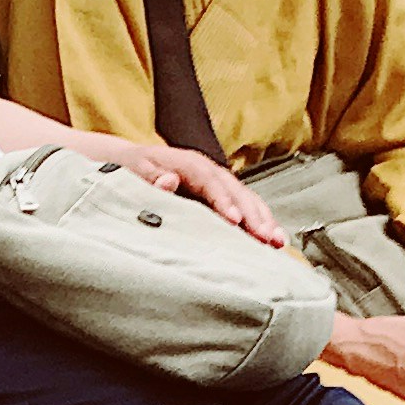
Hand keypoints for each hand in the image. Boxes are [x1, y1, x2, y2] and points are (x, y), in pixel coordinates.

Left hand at [89, 136, 290, 249]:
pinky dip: (259, 220)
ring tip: (278, 242)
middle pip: (234, 189)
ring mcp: (214, 180)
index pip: (208, 180)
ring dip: (263, 219)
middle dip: (253, 214)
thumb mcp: (130, 174)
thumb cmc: (128, 172)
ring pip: (244, 197)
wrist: (127, 163)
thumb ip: (149, 179)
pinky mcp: (218, 193)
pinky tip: (272, 238)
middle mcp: (204, 169)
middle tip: (267, 238)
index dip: (222, 200)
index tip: (233, 220)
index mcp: (184, 163)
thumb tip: (169, 181)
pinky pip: (244, 205)